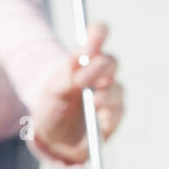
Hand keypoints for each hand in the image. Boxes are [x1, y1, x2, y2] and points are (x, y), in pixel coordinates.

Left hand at [32, 22, 123, 164]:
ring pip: (116, 89)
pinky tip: (101, 119)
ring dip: (104, 95)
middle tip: (80, 80)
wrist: (52, 134)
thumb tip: (78, 61)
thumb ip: (65, 74)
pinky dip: (109, 116)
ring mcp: (111, 95)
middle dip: (97, 69)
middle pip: (111, 62)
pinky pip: (117, 114)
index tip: (88, 46)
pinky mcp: (114, 117)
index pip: (99, 34)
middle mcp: (103, 74)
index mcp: (87, 59)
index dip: (97, 34)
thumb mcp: (53, 88)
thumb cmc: (53, 104)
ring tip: (93, 102)